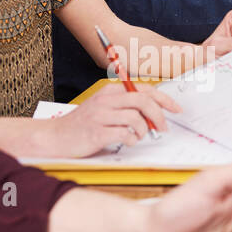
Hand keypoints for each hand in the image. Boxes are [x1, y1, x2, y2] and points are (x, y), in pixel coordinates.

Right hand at [43, 83, 180, 157]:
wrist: (56, 137)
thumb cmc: (82, 125)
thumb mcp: (103, 108)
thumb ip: (126, 107)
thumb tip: (154, 113)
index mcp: (110, 91)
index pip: (144, 89)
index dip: (164, 99)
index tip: (176, 109)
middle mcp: (106, 100)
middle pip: (143, 101)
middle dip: (159, 116)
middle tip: (163, 128)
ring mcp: (100, 116)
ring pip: (136, 118)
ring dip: (144, 130)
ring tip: (139, 136)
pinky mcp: (97, 133)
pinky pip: (124, 134)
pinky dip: (132, 140)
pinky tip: (129, 141)